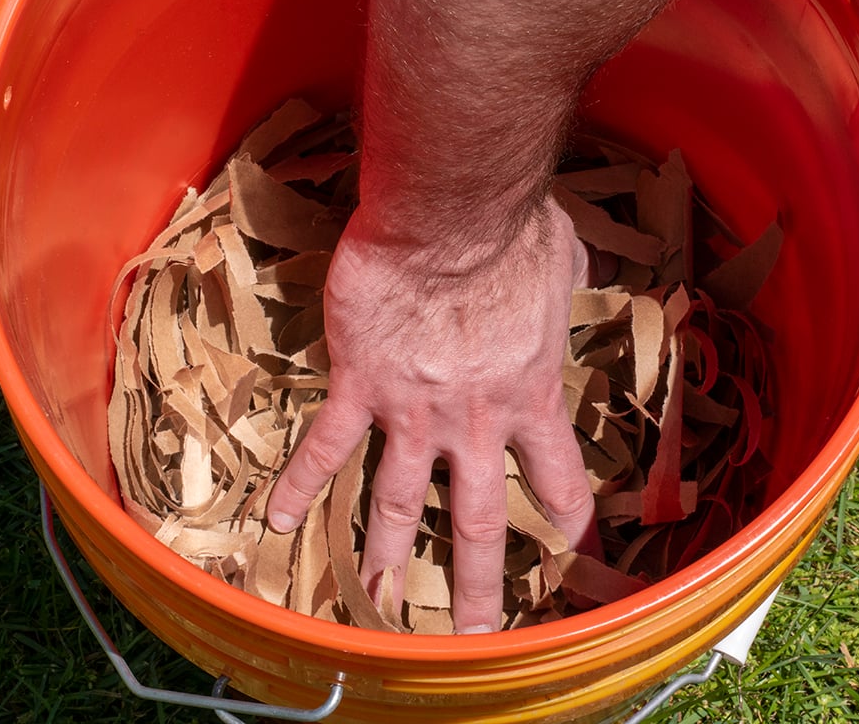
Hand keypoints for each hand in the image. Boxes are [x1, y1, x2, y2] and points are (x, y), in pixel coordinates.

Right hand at [266, 196, 598, 632]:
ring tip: (380, 603)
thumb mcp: (562, 261)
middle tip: (479, 637)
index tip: (573, 553)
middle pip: (480, 522)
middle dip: (481, 586)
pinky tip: (280, 520)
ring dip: (388, 559)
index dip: (570, 520)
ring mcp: (413, 413)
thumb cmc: (514, 233)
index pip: (559, 480)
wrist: (450, 221)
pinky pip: (327, 448)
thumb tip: (577, 261)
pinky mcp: (360, 387)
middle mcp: (474, 424)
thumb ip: (569, 279)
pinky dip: (302, 485)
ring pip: (399, 504)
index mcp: (530, 397)